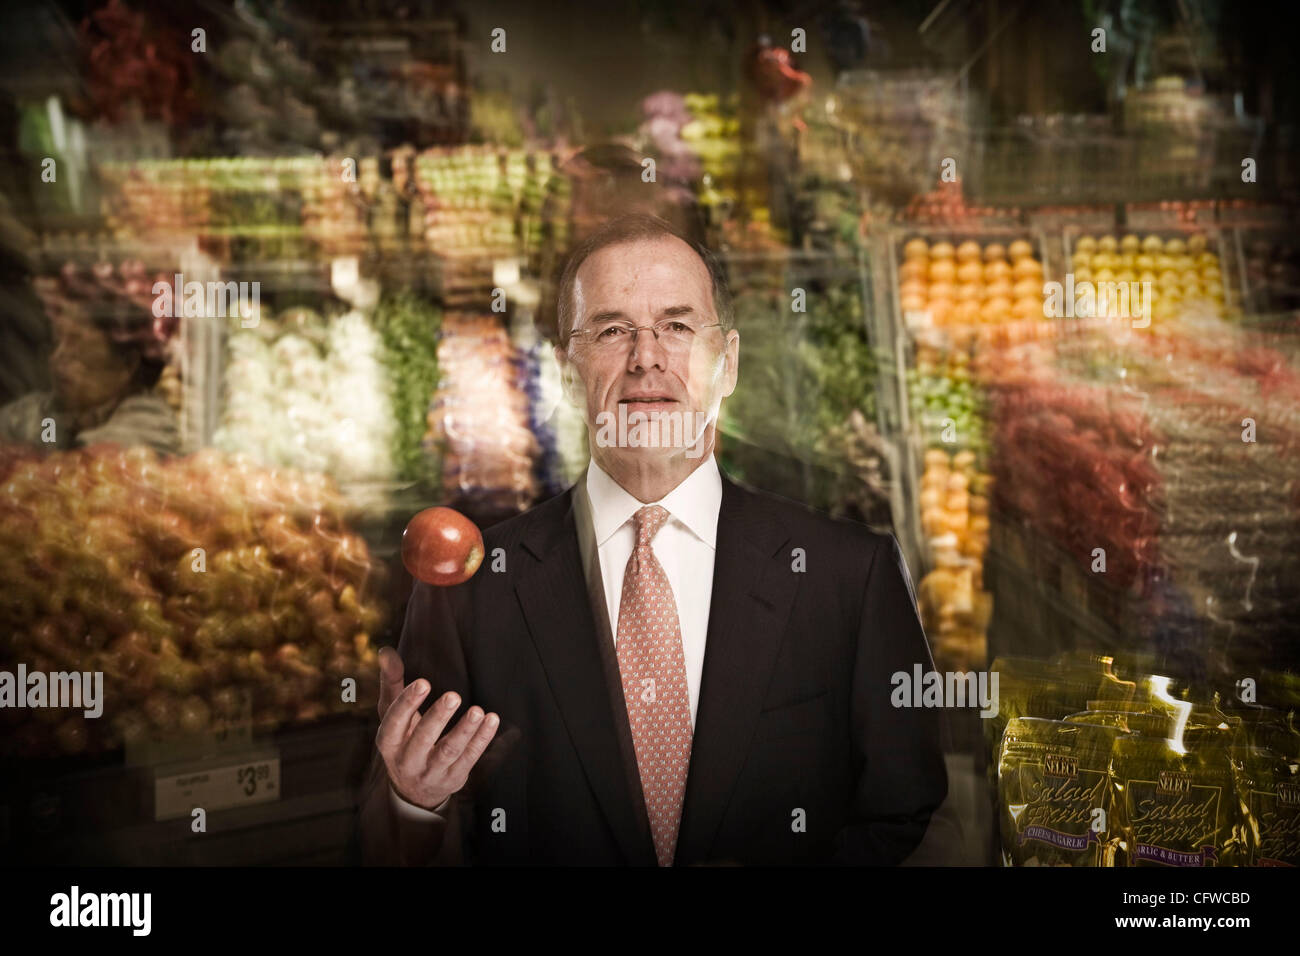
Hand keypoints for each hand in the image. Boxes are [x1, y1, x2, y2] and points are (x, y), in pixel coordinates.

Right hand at [376, 646, 499, 811]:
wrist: (413, 789)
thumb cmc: (403, 736)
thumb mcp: (391, 713)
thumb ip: (391, 682)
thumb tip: (386, 651)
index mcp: (388, 742)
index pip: (394, 723)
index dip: (408, 703)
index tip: (423, 682)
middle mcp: (407, 760)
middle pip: (423, 739)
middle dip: (438, 718)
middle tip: (453, 696)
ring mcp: (432, 772)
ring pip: (449, 751)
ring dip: (465, 731)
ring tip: (478, 710)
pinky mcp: (454, 777)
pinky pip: (470, 759)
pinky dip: (482, 740)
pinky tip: (492, 721)